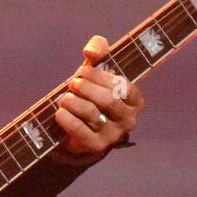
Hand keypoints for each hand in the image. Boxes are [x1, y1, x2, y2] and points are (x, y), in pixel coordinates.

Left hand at [53, 35, 144, 156]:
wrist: (79, 127)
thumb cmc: (92, 92)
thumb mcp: (97, 70)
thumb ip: (99, 51)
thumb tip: (91, 50)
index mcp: (135, 100)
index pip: (122, 85)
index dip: (99, 76)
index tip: (82, 71)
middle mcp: (129, 119)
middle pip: (108, 100)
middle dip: (85, 88)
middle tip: (72, 83)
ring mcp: (114, 135)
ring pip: (93, 114)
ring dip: (73, 102)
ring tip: (64, 98)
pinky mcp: (97, 146)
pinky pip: (80, 130)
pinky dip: (67, 119)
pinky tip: (60, 112)